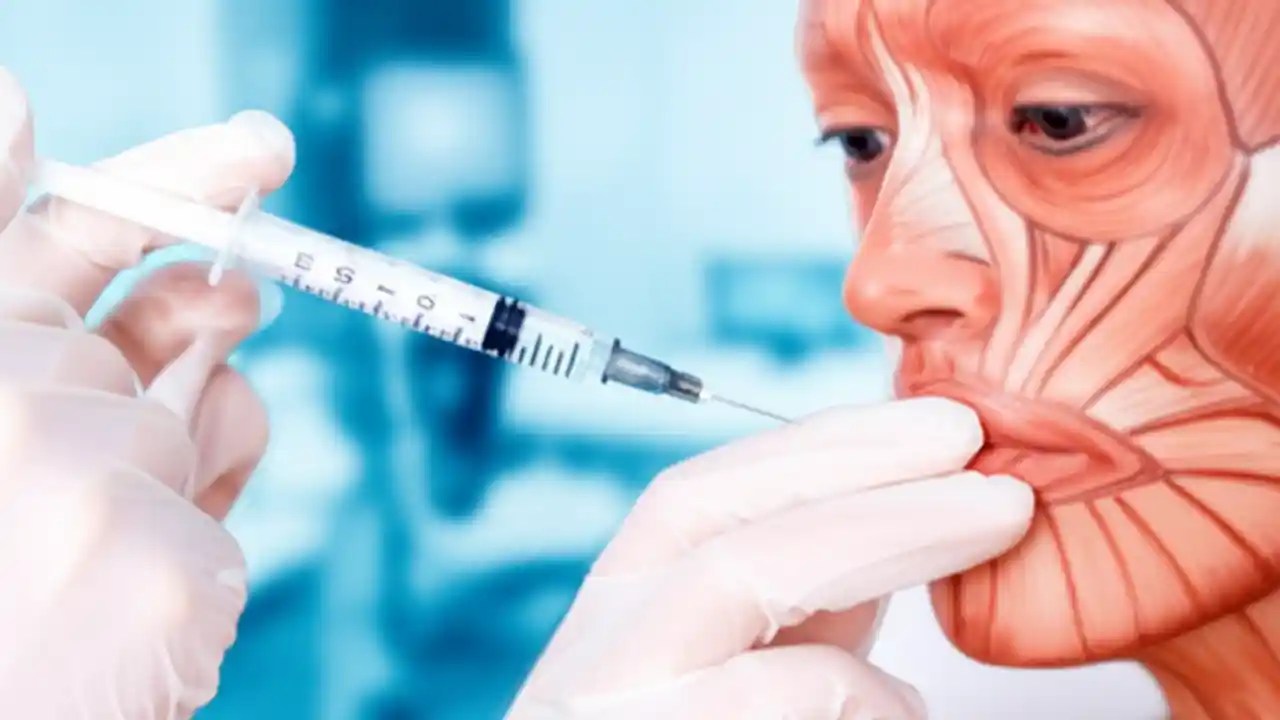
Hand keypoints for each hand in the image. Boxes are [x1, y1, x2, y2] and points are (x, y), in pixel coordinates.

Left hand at [0, 69, 293, 717]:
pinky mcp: (170, 504)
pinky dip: (226, 454)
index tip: (263, 155)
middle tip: (262, 279)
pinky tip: (196, 496)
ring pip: (210, 366)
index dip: (173, 179)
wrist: (56, 699)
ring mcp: (113, 446)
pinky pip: (228, 442)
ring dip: (215, 382)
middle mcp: (46, 381)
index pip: (80, 223)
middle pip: (159, 288)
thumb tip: (6, 83)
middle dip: (217, 278)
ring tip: (184, 446)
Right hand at [506, 397, 1033, 718]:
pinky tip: (907, 706)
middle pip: (715, 521)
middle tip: (976, 442)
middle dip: (856, 465)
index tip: (927, 424)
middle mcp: (597, 652)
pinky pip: (781, 696)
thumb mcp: (754, 668)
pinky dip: (865, 690)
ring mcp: (614, 705)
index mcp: (621, 614)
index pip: (698, 498)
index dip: (814, 443)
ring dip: (881, 532)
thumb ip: (809, 607)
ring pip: (738, 580)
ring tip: (993, 519)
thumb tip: (916, 515)